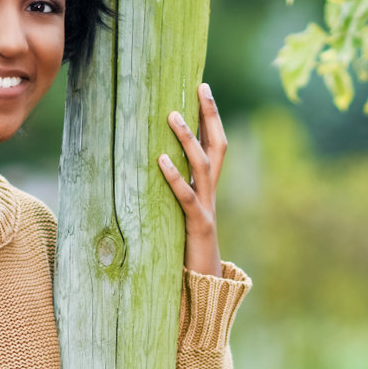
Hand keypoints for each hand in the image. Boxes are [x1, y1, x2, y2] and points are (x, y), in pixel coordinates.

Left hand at [158, 82, 226, 277]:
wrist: (203, 282)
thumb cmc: (185, 246)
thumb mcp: (178, 212)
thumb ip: (172, 189)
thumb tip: (149, 162)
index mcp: (208, 188)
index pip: (216, 144)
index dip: (212, 116)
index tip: (202, 86)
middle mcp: (211, 192)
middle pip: (218, 146)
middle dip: (210, 116)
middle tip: (198, 88)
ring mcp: (206, 207)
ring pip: (204, 166)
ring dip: (189, 139)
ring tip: (172, 116)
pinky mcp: (197, 225)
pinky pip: (186, 197)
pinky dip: (174, 177)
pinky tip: (160, 160)